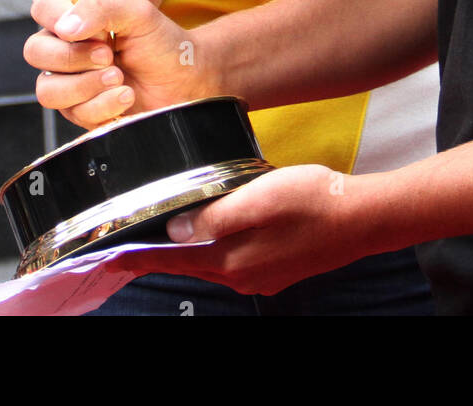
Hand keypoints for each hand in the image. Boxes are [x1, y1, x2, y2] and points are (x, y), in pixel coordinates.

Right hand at [26, 0, 219, 128]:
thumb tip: (66, 26)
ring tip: (119, 78)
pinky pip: (73, 113)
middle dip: (73, 57)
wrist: (185, 83)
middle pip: (34, 51)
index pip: (43, 8)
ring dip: (87, 85)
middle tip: (109, 55)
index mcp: (78, 17)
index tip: (92, 29)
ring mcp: (71, 82)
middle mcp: (68, 48)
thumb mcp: (139, 12)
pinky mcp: (81, 111)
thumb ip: (103, 7)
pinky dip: (103, 105)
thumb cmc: (161, 43)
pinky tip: (125, 96)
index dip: (58, 17)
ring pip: (47, 90)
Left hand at [117, 165, 382, 296]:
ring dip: (190, 245)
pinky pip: (234, 256)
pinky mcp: (275, 265)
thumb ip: (215, 216)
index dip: (138, 255)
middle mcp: (241, 274)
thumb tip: (175, 230)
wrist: (362, 217)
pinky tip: (221, 224)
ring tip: (171, 225)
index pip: (171, 259)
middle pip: (188, 262)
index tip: (109, 255)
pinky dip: (218, 243)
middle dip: (160, 250)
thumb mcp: (259, 198)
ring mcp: (260, 273)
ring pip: (211, 259)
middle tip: (133, 236)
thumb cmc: (314, 201)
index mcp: (231, 260)